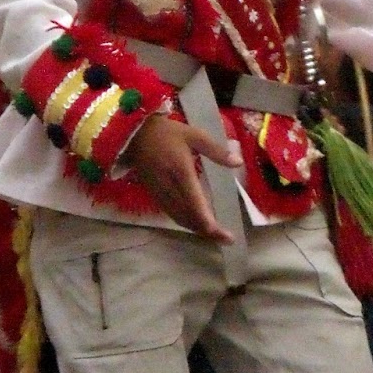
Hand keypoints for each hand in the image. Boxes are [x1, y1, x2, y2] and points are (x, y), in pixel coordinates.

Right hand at [126, 114, 242, 240]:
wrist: (134, 134)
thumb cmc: (167, 133)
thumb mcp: (194, 135)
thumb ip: (216, 150)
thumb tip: (238, 163)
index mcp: (181, 171)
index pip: (196, 204)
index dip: (209, 223)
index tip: (225, 234)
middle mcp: (169, 186)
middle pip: (189, 217)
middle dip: (207, 232)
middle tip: (226, 239)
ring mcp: (160, 192)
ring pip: (179, 218)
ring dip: (196, 229)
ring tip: (214, 234)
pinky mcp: (154, 194)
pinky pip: (171, 214)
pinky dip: (185, 222)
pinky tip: (196, 223)